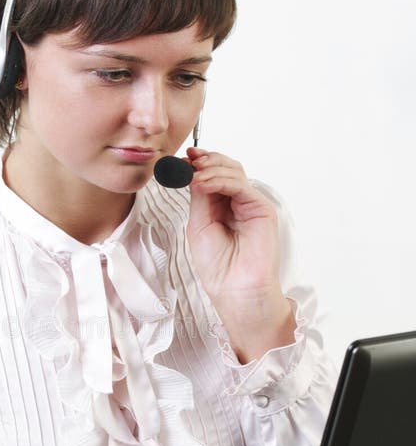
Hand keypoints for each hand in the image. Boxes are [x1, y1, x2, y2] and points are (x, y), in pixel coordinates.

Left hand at [185, 146, 294, 361]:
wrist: (235, 288)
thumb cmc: (217, 265)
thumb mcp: (199, 224)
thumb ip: (200, 198)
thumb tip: (193, 172)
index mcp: (222, 206)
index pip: (213, 176)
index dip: (200, 163)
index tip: (183, 157)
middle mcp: (238, 202)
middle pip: (226, 168)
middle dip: (205, 160)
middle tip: (188, 160)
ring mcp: (250, 204)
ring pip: (233, 172)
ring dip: (210, 168)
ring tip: (193, 174)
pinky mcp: (261, 208)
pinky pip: (239, 185)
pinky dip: (219, 180)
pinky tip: (202, 183)